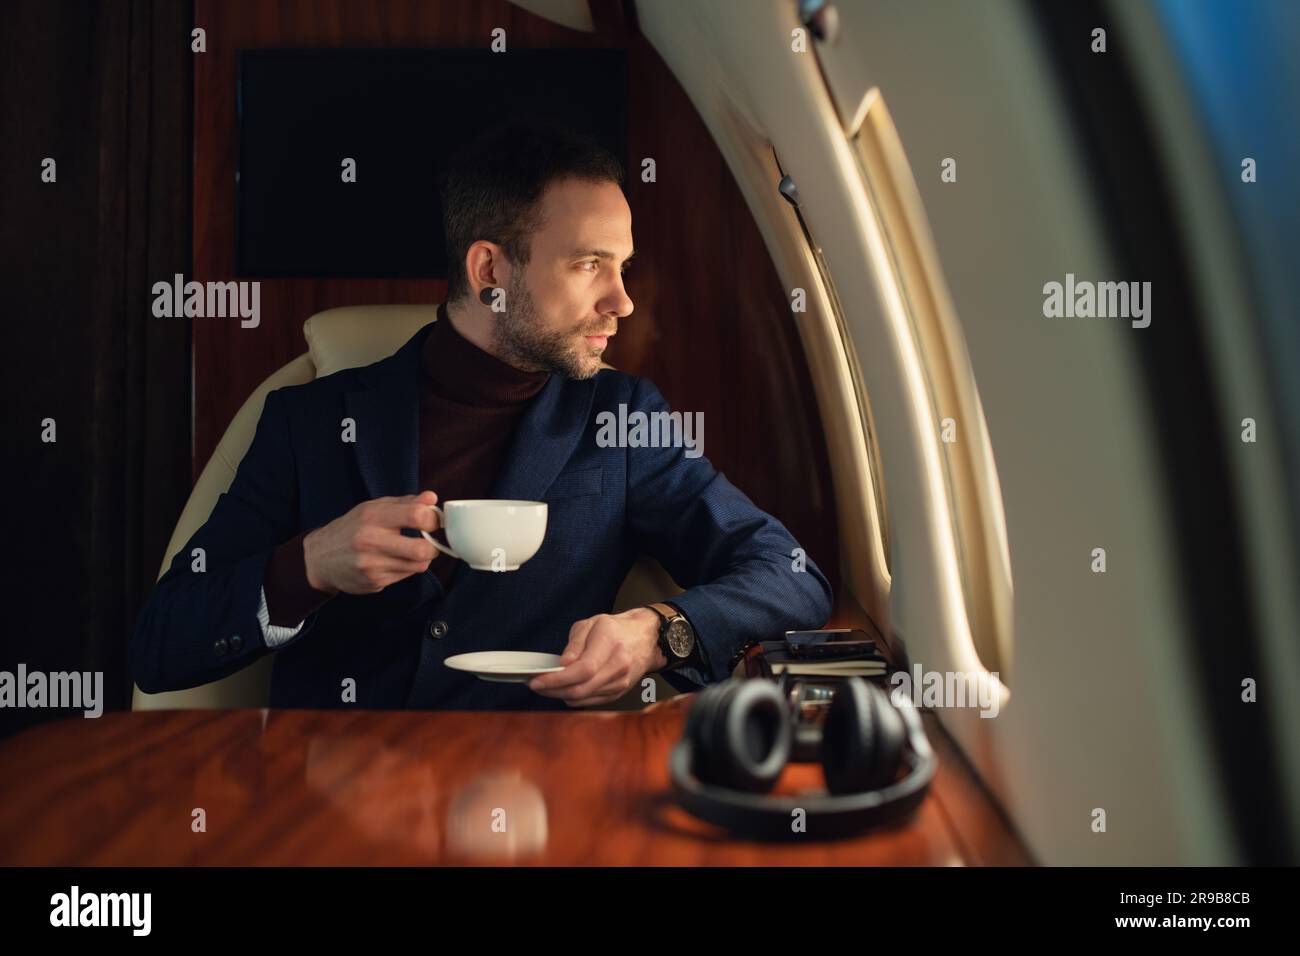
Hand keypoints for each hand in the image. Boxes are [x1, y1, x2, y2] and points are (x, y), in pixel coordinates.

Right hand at [303, 491, 440, 594]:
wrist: (319, 558)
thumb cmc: (351, 529)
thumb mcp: (373, 508)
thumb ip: (405, 503)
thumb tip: (432, 498)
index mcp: (372, 516)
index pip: (416, 516)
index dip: (434, 519)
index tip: (435, 521)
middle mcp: (370, 541)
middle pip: (422, 550)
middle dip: (434, 546)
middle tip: (430, 541)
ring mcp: (371, 565)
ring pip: (417, 566)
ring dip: (421, 558)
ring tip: (411, 550)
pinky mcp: (373, 582)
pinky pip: (405, 576)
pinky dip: (406, 568)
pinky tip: (393, 561)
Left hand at [527, 608, 667, 707]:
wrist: (645, 638)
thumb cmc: (615, 629)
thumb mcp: (591, 624)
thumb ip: (574, 644)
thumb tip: (562, 665)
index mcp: (610, 644)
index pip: (582, 670)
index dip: (556, 679)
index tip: (536, 681)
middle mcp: (618, 666)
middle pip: (581, 689)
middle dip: (553, 690)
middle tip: (535, 685)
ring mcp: (620, 683)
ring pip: (583, 698)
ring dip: (560, 695)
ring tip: (546, 685)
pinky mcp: (618, 693)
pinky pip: (590, 702)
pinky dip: (573, 697)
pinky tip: (564, 688)